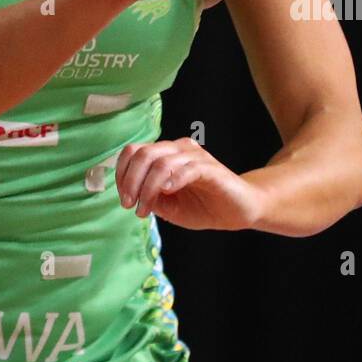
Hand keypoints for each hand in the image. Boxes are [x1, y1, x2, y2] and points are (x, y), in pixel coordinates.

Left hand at [116, 137, 264, 231]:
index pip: (135, 151)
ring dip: (148, 188)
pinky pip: (188, 168)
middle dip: (130, 180)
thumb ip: (151, 198)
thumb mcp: (170, 208)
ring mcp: (195, 157)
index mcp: (166, 155)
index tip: (122, 197)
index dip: (122, 172)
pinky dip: (173, 179)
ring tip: (144, 210)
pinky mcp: (211, 169)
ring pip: (162, 162)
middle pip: (144, 153)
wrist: (239, 211)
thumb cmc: (203, 206)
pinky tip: (166, 192)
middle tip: (129, 204)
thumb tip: (133, 194)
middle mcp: (178, 150)